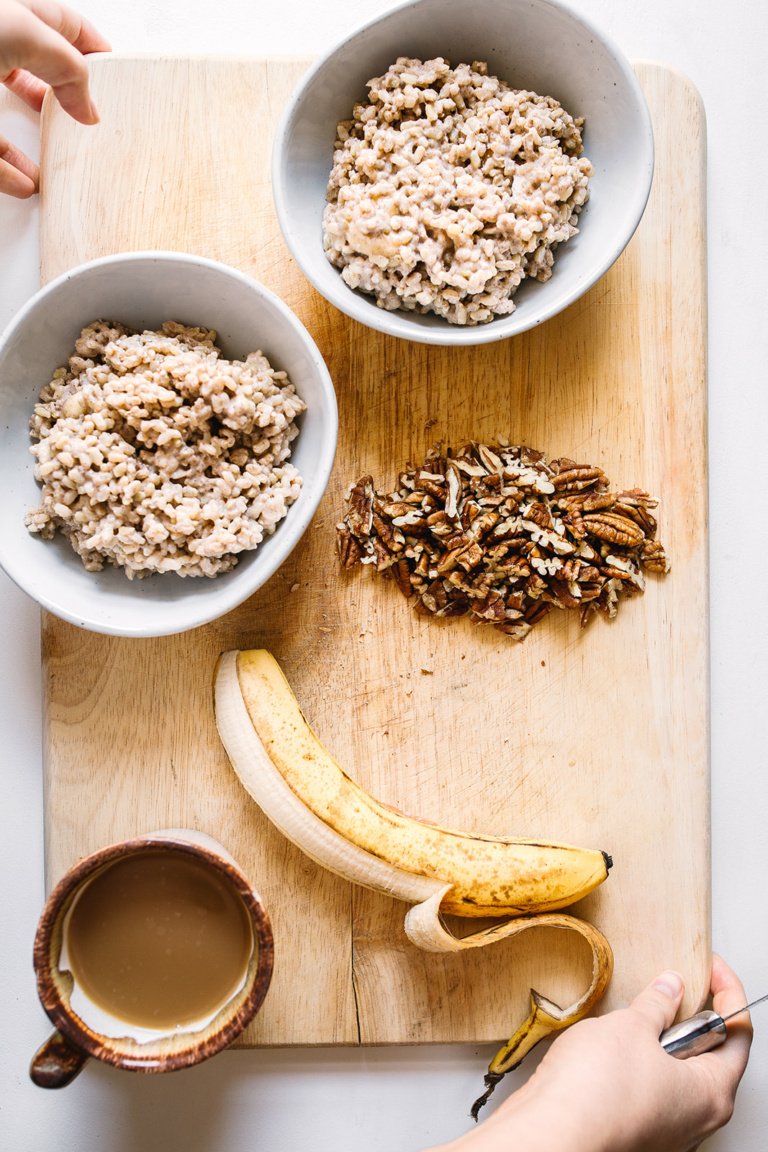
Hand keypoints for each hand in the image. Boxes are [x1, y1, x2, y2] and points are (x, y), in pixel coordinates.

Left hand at [1, 0, 108, 196]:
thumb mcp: (21, 34)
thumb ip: (65, 65)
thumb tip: (88, 103)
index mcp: (10, 16)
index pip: (63, 24)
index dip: (94, 49)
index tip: (118, 80)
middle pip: (36, 68)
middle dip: (62, 95)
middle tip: (90, 120)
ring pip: (6, 111)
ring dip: (33, 141)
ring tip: (58, 158)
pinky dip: (6, 170)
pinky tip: (23, 183)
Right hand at [438, 954, 751, 1151]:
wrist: (553, 1131)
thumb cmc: (597, 1092)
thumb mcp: (632, 1026)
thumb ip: (658, 1003)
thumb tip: (670, 988)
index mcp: (712, 1092)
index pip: (738, 1032)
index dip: (727, 990)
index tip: (710, 967)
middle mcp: (697, 1117)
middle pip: (711, 1054)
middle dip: (692, 1014)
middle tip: (674, 985)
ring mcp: (667, 1127)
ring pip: (678, 1071)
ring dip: (662, 1038)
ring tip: (637, 1014)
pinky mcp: (637, 1128)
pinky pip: (650, 1087)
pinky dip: (641, 1061)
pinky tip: (616, 1045)